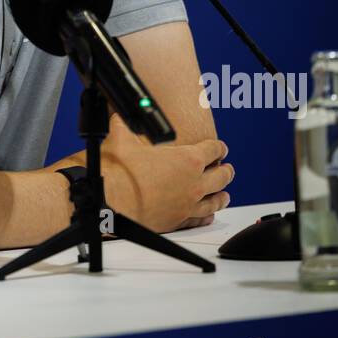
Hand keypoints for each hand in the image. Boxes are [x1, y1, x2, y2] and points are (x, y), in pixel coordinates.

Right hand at [102, 113, 233, 233]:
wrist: (110, 201)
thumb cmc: (119, 172)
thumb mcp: (122, 137)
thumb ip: (125, 124)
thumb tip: (120, 116)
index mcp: (187, 159)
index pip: (213, 150)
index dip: (218, 147)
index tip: (220, 148)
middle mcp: (193, 183)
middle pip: (221, 176)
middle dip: (226, 170)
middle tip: (227, 168)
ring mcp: (187, 204)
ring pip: (214, 201)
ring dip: (221, 195)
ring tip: (224, 194)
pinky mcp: (177, 221)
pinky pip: (199, 219)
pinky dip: (207, 216)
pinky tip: (209, 216)